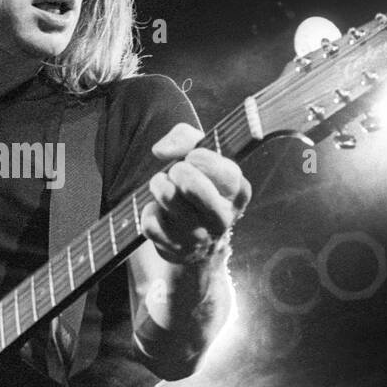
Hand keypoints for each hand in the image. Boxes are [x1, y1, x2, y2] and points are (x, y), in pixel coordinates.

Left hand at [143, 123, 250, 265]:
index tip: (192, 156)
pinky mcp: (175, 249)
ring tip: (162, 185)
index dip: (204, 160)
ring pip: (170, 199)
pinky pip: (150, 222)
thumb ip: (186, 138)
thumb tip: (160, 150)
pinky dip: (148, 211)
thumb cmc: (197, 186)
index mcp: (237, 193)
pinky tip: (158, 211)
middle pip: (195, 187)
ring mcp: (199, 236)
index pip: (227, 174)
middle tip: (175, 171)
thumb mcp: (200, 156)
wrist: (193, 241)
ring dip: (159, 185)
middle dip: (178, 171)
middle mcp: (223, 218)